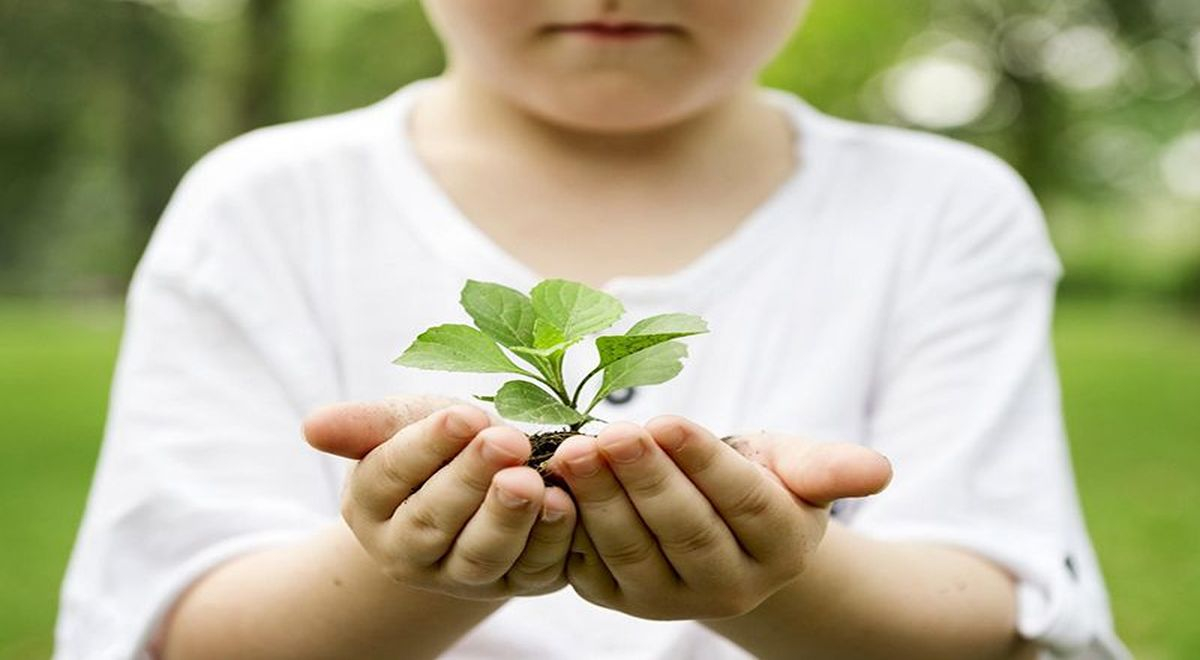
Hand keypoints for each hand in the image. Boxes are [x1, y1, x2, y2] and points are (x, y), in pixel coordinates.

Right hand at [303, 395, 577, 599]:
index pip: (389, 475)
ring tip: (531, 481)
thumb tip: (312, 427)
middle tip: (506, 442)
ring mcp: (463, 574)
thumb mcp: (405, 422)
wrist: (487, 476)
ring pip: (481, 555)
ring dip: (509, 518)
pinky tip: (564, 503)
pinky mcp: (518, 582)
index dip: (426, 445)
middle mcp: (409, 551)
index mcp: (371, 505)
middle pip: (433, 521)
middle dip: (471, 480)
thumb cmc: (442, 442)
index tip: (463, 415)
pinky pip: (534, 568)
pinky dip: (552, 539)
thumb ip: (366, 424)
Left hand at [550, 416, 890, 620]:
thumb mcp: (793, 465)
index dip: (703, 463)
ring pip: (635, 552)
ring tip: (575, 452)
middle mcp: (732, 586)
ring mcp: (672, 599)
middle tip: (611, 433)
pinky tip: (553, 485)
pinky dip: (571, 526)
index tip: (666, 420)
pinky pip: (593, 567)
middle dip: (645, 480)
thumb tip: (880, 471)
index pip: (744, 502)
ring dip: (601, 501)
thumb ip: (827, 466)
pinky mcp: (622, 600)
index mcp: (782, 547)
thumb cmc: (757, 480)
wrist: (715, 526)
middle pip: (686, 532)